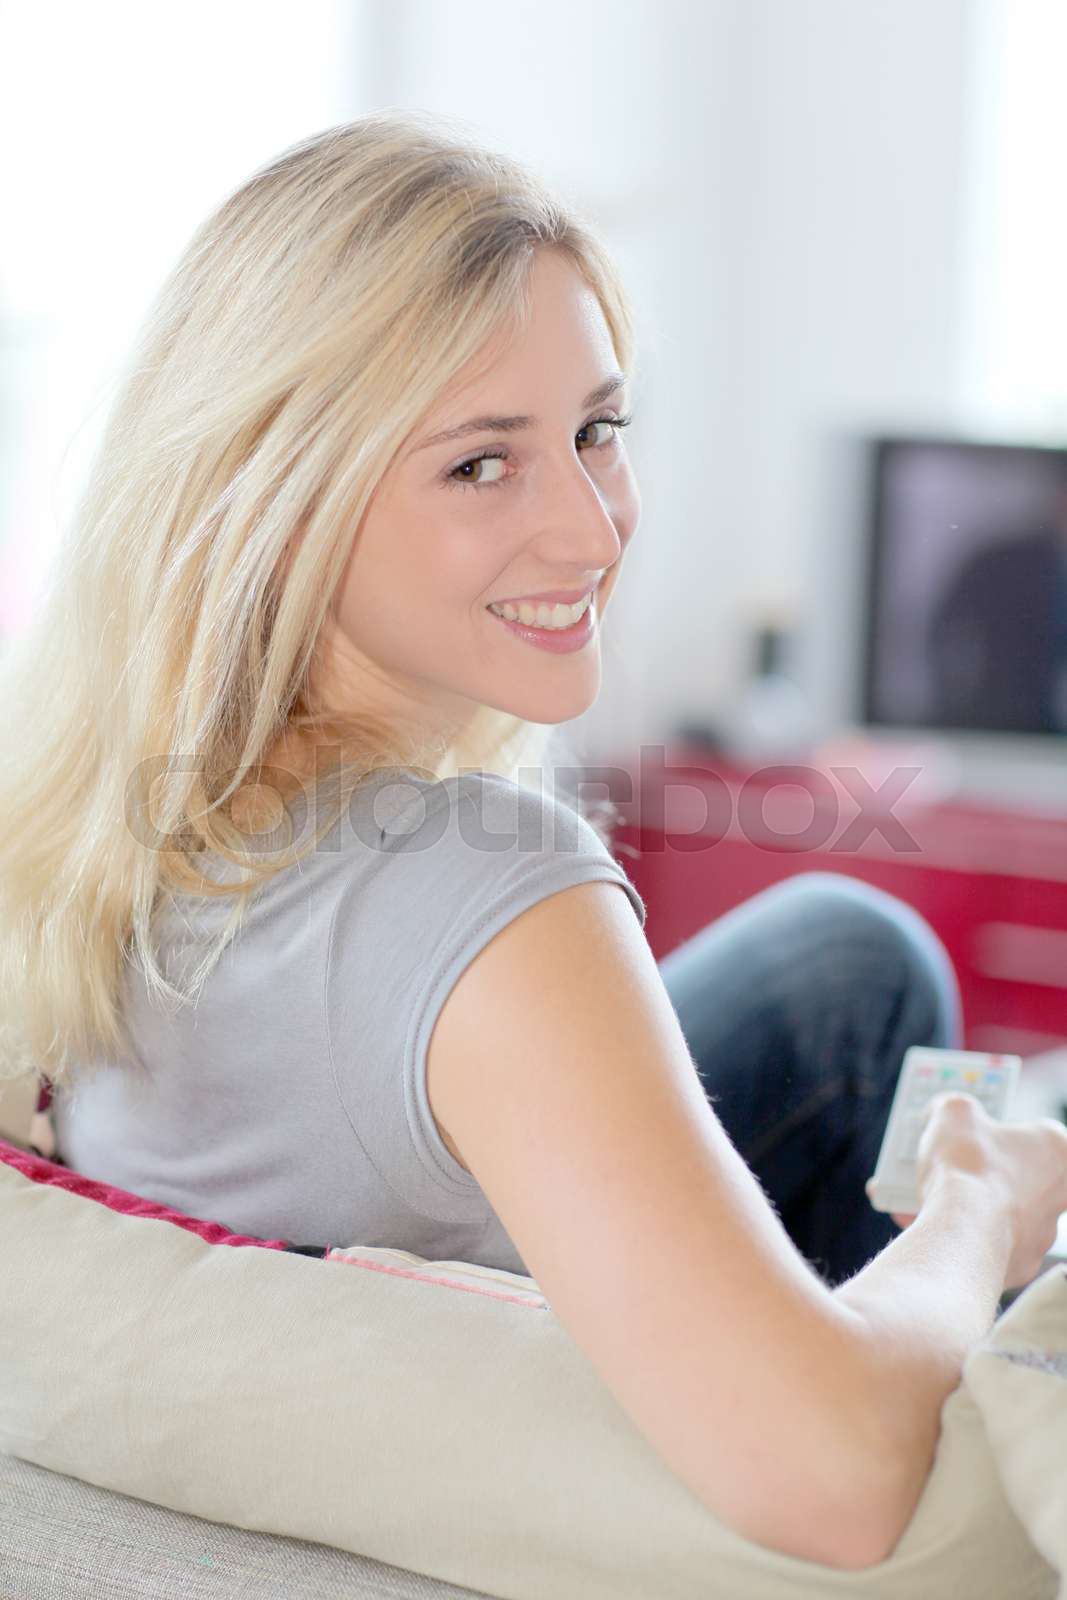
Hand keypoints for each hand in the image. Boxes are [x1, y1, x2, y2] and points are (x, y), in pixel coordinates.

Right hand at [906, 1091, 1066, 1289]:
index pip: (1032, 1132)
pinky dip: (961, 1232)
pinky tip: (931, 1221)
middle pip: (1015, 1174)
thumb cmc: (969, 1168)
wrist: (961, 1231)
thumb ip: (955, 1106)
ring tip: (927, 1192)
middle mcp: (1058, 1194)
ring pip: (999, 1211)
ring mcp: (1041, 1234)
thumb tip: (948, 1109)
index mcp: (1059, 1150)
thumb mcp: (954, 1112)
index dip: (997, 1129)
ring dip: (967, 1202)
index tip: (973, 1129)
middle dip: (980, 1168)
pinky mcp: (1018, 1264)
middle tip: (948, 1160)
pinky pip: (984, 1242)